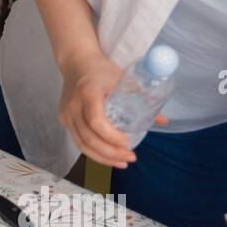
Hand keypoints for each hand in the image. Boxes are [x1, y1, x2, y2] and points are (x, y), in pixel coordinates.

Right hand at [57, 50, 165, 168]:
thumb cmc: (101, 70)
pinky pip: (78, 141)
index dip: (111, 136)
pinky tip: (107, 157)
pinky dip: (93, 152)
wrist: (76, 63)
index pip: (96, 121)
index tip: (127, 142)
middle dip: (110, 153)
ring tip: (121, 163)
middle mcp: (73, 105)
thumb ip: (142, 98)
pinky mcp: (64, 119)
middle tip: (130, 158)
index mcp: (88, 92)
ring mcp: (66, 114)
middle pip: (89, 138)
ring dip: (102, 157)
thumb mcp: (123, 79)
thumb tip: (161, 120)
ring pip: (81, 144)